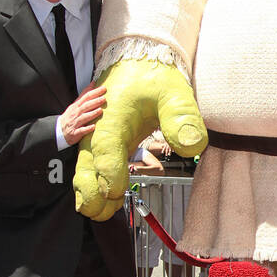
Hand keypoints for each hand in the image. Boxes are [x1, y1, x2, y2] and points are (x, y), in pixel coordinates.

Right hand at [59, 85, 106, 145]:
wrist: (58, 131)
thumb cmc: (70, 117)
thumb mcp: (75, 105)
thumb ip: (84, 95)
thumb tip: (93, 84)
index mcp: (76, 106)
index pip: (86, 97)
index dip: (94, 92)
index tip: (103, 88)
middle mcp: (76, 113)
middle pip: (85, 106)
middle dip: (94, 102)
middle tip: (104, 98)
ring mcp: (75, 123)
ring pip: (83, 117)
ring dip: (92, 114)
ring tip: (100, 110)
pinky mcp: (75, 132)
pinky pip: (81, 130)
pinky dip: (87, 128)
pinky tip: (93, 127)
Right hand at [74, 59, 206, 220]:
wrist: (141, 62)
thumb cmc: (155, 77)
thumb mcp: (174, 91)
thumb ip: (182, 117)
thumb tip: (192, 144)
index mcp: (112, 117)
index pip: (106, 151)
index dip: (109, 174)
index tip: (115, 193)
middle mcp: (99, 130)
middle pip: (86, 166)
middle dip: (89, 192)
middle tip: (98, 212)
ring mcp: (99, 139)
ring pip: (85, 170)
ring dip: (91, 193)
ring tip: (102, 213)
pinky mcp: (104, 145)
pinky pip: (93, 168)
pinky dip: (96, 185)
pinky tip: (108, 202)